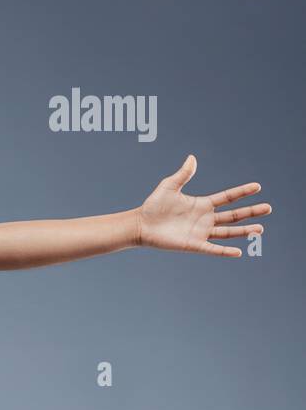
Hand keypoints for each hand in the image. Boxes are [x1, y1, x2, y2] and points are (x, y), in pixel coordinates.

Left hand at [136, 154, 270, 256]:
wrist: (140, 224)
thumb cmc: (153, 206)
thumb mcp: (169, 186)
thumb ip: (183, 174)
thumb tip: (192, 158)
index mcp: (202, 204)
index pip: (227, 197)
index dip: (242, 192)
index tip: (257, 186)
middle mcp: (205, 219)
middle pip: (233, 215)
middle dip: (251, 212)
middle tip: (268, 208)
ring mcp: (200, 232)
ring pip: (228, 232)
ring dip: (244, 231)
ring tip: (260, 229)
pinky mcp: (193, 244)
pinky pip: (212, 248)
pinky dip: (225, 251)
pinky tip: (238, 251)